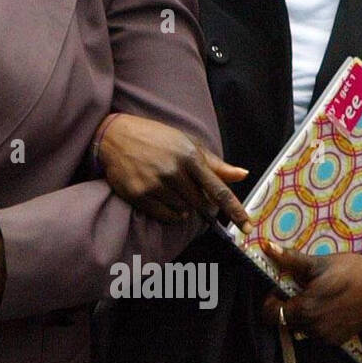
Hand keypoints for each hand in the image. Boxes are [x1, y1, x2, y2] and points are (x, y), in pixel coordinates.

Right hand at [98, 113, 249, 226]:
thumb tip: (243, 174)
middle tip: (186, 185)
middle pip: (201, 203)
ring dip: (183, 205)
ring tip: (169, 186)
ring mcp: (155, 184)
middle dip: (199, 200)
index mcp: (189, 156)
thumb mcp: (186, 144)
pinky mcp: (140, 195)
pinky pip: (165, 216)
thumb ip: (215, 164)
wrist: (115, 136)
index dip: (235, 210)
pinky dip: (170, 213)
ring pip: (183, 210)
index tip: (247, 226)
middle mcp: (173, 171)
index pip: (219, 190)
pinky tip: (163, 197)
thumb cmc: (155, 138)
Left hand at [263, 243, 361, 345]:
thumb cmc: (350, 270)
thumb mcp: (318, 263)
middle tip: (300, 290)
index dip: (270, 300)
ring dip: (301, 315)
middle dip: (286, 306)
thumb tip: (266, 247)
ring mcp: (327, 337)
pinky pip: (316, 334)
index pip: (270, 314)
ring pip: (300, 329)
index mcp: (305, 310)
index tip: (280, 288)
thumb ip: (289, 259)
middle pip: (285, 321)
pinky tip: (327, 307)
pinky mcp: (339, 341)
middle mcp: (314, 329)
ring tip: (315, 297)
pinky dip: (316, 323)